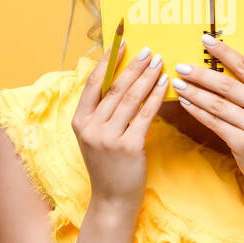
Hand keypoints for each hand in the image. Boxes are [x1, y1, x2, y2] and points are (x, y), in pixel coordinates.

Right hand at [72, 43, 167, 209]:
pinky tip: (164, 84)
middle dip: (132, 65)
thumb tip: (119, 79)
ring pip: (130, 98)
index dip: (106, 61)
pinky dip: (156, 96)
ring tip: (159, 61)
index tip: (119, 43)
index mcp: (79, 121)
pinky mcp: (128, 147)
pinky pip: (145, 115)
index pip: (93, 84)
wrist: (112, 200)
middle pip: (114, 87)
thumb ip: (101, 112)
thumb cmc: (107, 166)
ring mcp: (108, 137)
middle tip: (147, 49)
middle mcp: (90, 127)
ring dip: (147, 76)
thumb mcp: (95, 137)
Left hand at [170, 37, 243, 197]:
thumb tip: (218, 68)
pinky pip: (214, 122)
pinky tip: (185, 103)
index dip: (223, 51)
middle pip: (227, 85)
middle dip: (201, 74)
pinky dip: (197, 111)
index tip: (205, 39)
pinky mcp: (243, 143)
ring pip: (217, 104)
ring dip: (194, 92)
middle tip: (181, 66)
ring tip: (178, 83)